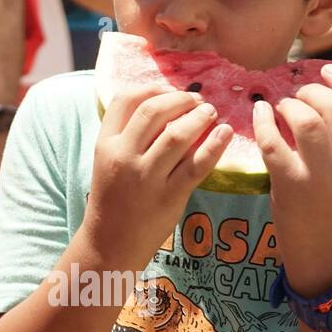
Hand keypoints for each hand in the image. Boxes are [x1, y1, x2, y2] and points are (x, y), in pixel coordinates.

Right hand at [85, 88, 232, 265]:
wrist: (111, 242)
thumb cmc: (113, 198)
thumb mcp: (107, 161)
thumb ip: (126, 135)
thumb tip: (162, 105)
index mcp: (105, 144)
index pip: (125, 101)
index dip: (152, 88)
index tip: (170, 90)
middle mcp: (123, 157)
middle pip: (154, 111)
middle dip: (180, 100)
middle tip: (197, 100)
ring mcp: (146, 177)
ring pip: (177, 135)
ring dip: (199, 117)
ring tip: (211, 113)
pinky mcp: (169, 196)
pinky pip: (197, 164)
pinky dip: (215, 145)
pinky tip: (225, 133)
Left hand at [252, 63, 331, 294]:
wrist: (328, 252)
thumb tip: (330, 94)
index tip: (327, 71)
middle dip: (313, 92)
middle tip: (298, 93)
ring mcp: (323, 175)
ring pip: (306, 120)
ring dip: (289, 105)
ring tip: (281, 106)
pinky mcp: (291, 185)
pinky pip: (272, 141)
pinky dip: (263, 121)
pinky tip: (259, 113)